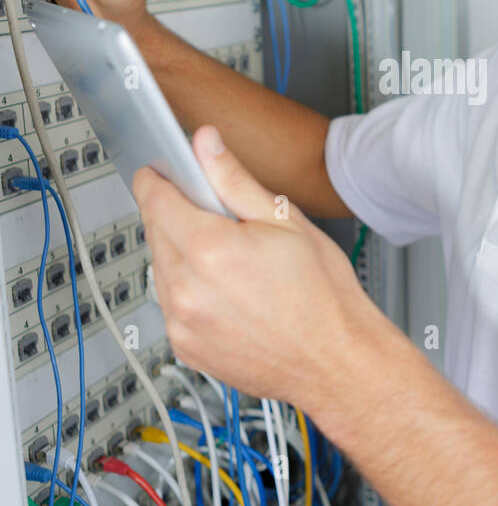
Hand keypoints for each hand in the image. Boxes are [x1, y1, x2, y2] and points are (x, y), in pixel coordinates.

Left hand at [132, 125, 381, 420]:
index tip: (164, 172)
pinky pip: (171, 305)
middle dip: (178, 217)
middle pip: (155, 231)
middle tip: (223, 224)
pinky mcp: (185, 347)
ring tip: (233, 266)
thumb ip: (234, 179)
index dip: (158, 178)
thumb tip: (205, 144)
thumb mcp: (285, 221)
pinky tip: (228, 295)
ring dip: (183, 256)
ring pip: (161, 269)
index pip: (153, 197)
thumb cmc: (322, 296)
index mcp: (208, 248)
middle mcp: (185, 289)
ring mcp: (181, 323)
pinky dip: (189, 293)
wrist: (336, 361)